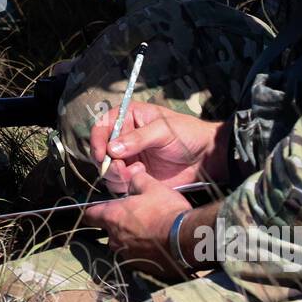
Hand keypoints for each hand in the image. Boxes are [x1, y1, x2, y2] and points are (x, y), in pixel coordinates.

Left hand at [83, 165, 191, 273]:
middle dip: (119, 225)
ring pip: (123, 246)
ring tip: (149, 233)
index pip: (89, 215)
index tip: (97, 209)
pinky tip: (157, 245)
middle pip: (109, 231)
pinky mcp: (141, 268)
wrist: (187, 239)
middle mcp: (115, 240)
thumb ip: (137, 180)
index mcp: (112, 218)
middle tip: (135, 218)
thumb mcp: (152, 187)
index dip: (93, 211)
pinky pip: (138, 258)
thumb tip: (133, 177)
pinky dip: (144, 252)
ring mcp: (127, 256)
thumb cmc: (166, 211)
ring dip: (131, 240)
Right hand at [91, 101, 226, 193]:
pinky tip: (142, 178)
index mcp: (128, 118)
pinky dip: (124, 184)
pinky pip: (118, 183)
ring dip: (117, 175)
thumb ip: (138, 138)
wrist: (204, 158)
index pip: (102, 126)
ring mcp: (128, 157)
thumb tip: (111, 148)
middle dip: (107, 162)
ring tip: (138, 172)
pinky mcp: (134, 175)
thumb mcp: (163, 131)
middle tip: (121, 168)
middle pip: (100, 151)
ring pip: (107, 170)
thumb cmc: (187, 134)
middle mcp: (123, 137)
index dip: (97, 140)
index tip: (101, 154)